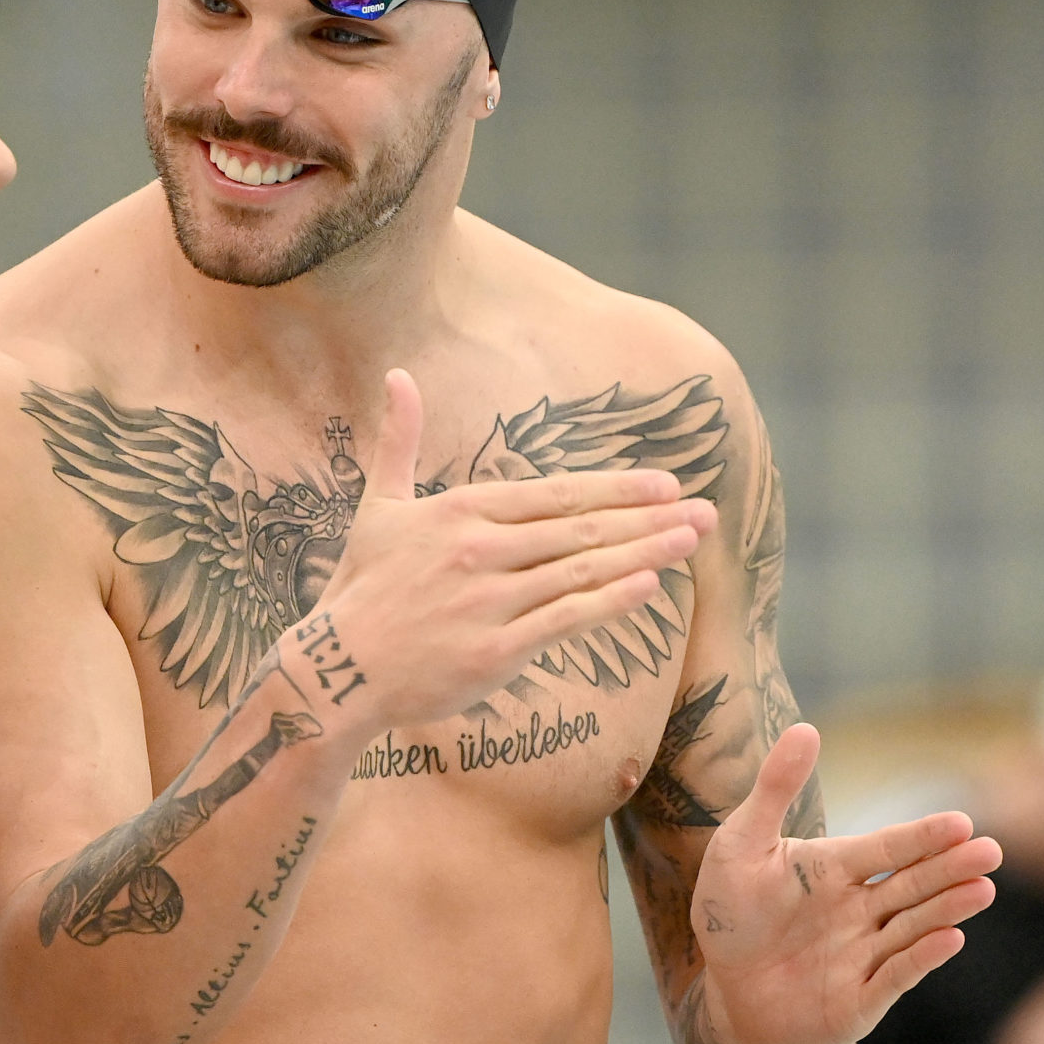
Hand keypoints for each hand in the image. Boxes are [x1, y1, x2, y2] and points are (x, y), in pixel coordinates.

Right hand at [287, 369, 714, 731]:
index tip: (666, 483)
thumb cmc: (362, 587)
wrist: (338, 669)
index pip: (556, 494)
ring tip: (691, 541)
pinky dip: (610, 602)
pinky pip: (565, 619)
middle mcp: (481, 550)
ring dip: (645, 554)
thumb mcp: (380, 506)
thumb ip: (399, 441)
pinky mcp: (496, 650)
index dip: (617, 488)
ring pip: (583, 570)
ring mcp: (491, 601)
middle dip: (649, 518)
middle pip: (582, 529)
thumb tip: (397, 374)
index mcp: (461, 510)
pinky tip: (649, 586)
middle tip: (705, 510)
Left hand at [689, 724, 1001, 1043]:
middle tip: (991, 851)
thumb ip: (774, 789)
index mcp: (836, 869)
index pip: (888, 847)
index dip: (922, 836)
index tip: (960, 821)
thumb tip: (805, 728)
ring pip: (914, 926)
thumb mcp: (741, 844)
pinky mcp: (860, 999)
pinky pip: (895, 976)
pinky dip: (921, 958)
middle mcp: (860, 909)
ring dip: (947, 909)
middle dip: (951, 868)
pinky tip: (950, 938)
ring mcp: (864, 954)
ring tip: (983, 890)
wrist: (721, 991)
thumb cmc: (730, 912)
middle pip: (913, 884)